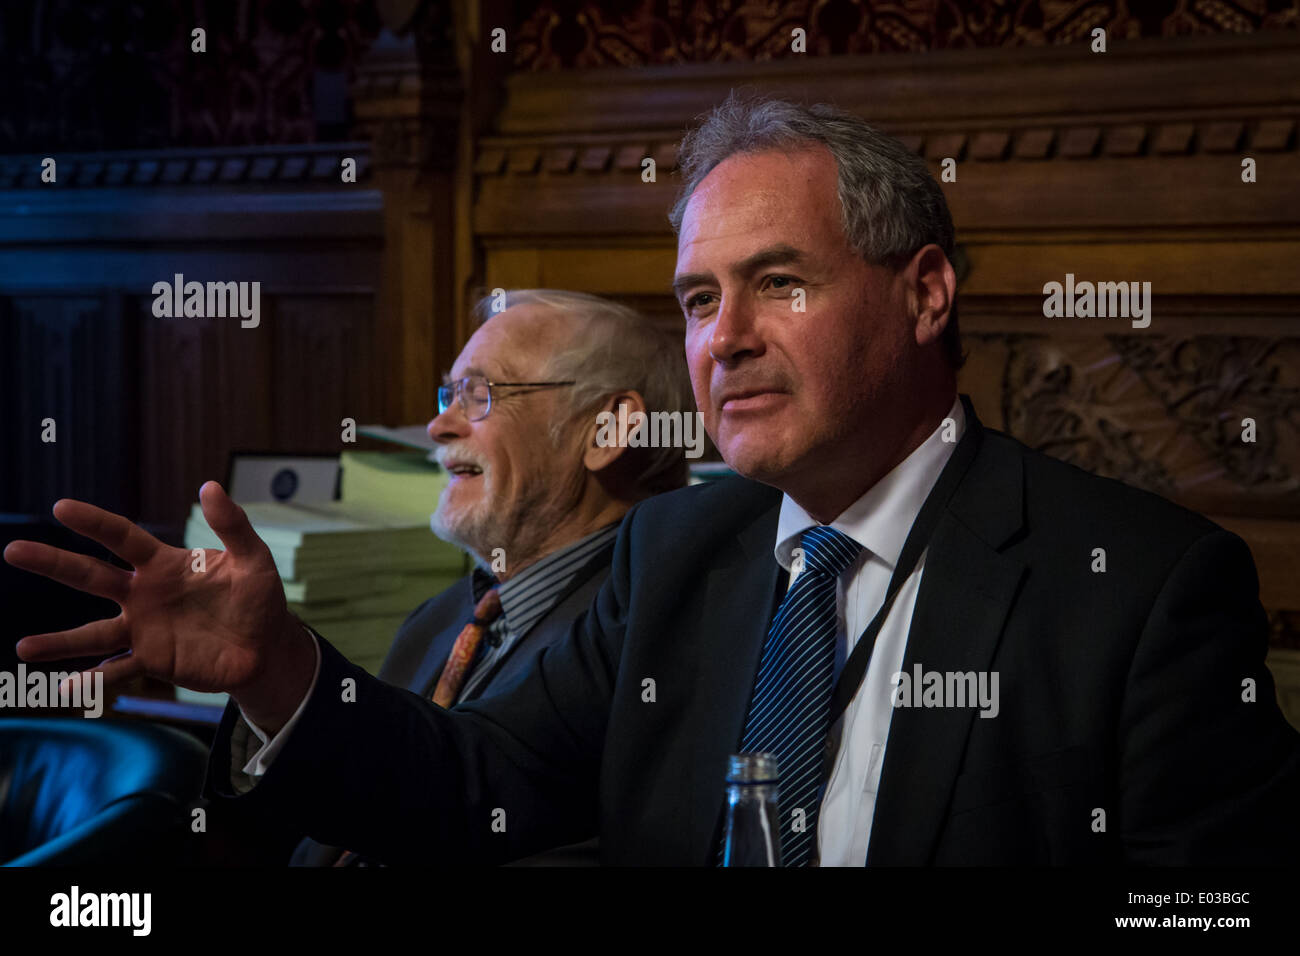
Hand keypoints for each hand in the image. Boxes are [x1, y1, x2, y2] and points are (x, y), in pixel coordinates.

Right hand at [3, 481, 314, 731]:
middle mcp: (145, 594)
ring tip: (24, 648)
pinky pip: (118, 671)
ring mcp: (145, 629)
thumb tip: (211, 485)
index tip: (61, 507)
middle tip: (13, 551)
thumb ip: (233, 525)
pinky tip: (65, 688)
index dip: (94, 522)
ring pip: (94, 634)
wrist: (266, 645)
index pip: (122, 537)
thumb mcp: (253, 559)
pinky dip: (94, 681)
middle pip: (91, 576)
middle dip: (53, 563)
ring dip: (60, 642)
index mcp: (165, 564)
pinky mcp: (154, 660)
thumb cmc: (257, 597)